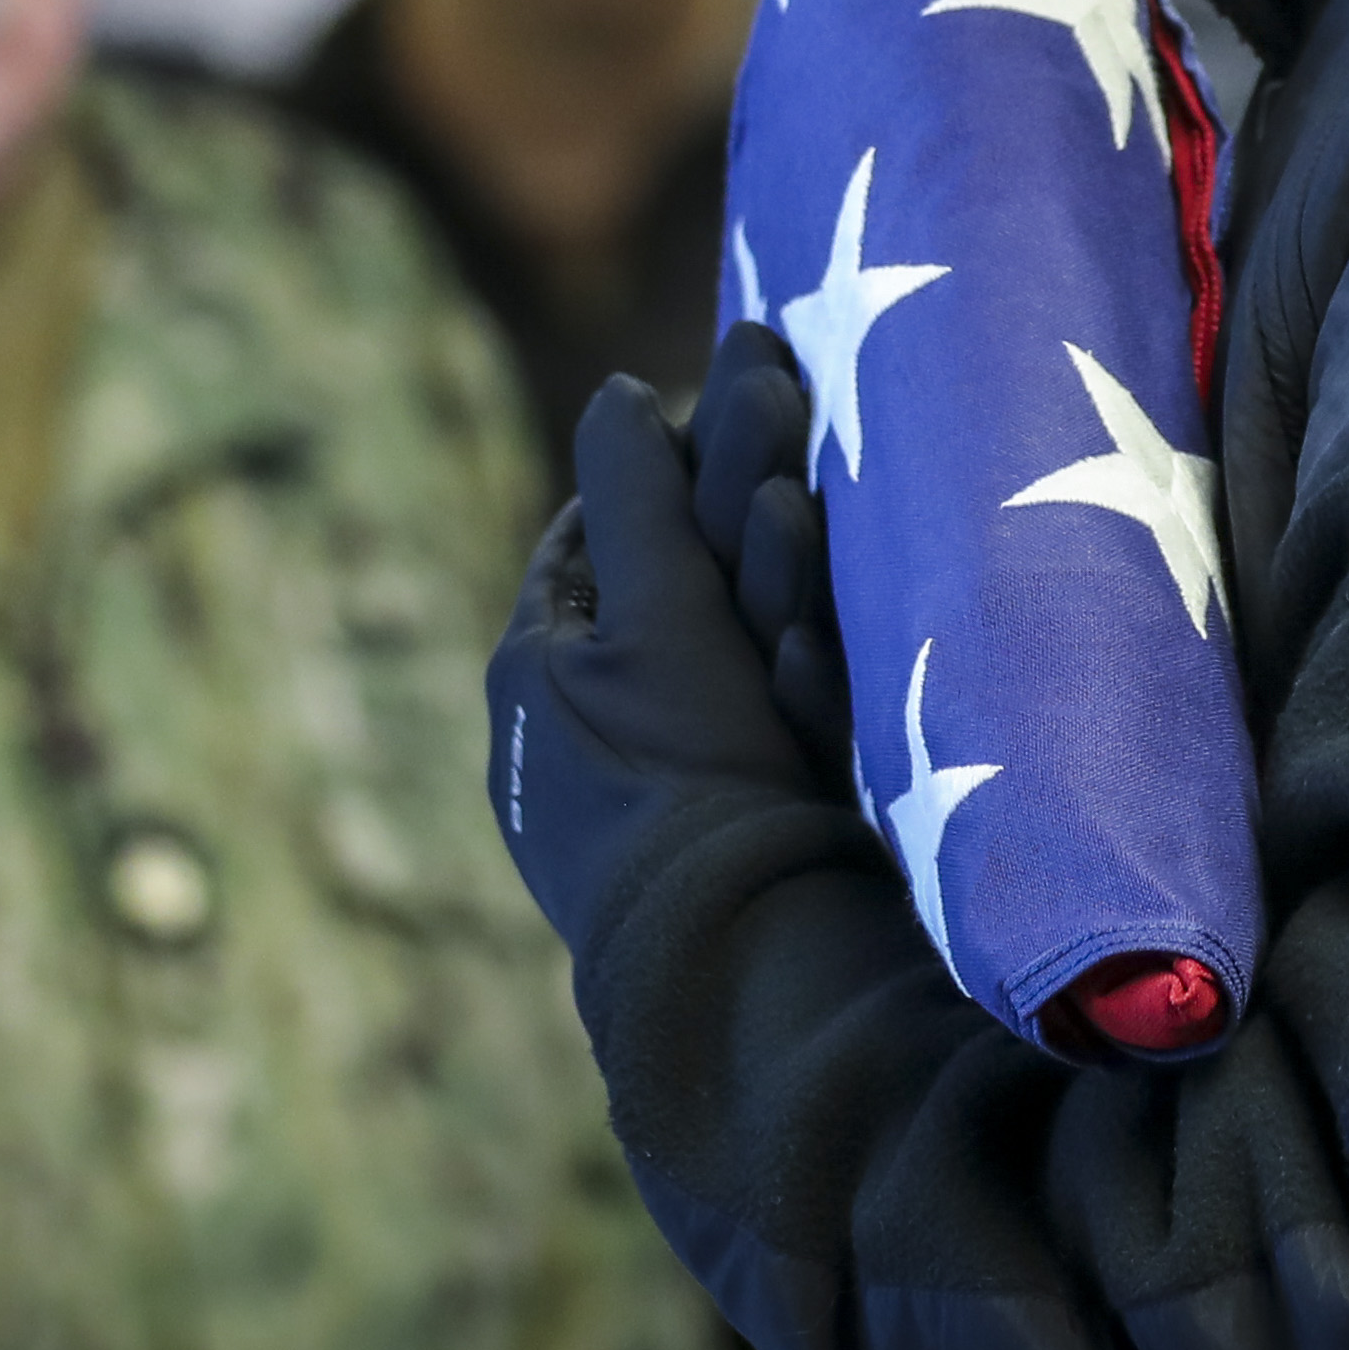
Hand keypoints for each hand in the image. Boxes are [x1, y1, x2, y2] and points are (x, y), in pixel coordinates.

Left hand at [485, 351, 840, 962]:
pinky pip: (759, 743)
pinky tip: (816, 654)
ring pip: (720, 664)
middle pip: (663, 594)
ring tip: (806, 516)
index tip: (724, 416)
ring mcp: (646, 805)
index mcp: (532, 674)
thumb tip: (618, 389)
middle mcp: (574, 741)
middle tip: (795, 456)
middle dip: (728, 517)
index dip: (656, 471)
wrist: (746, 960)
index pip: (587, 541)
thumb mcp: (656, 610)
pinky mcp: (719, 853)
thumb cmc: (685, 774)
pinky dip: (791, 689)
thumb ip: (640, 493)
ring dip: (767, 588)